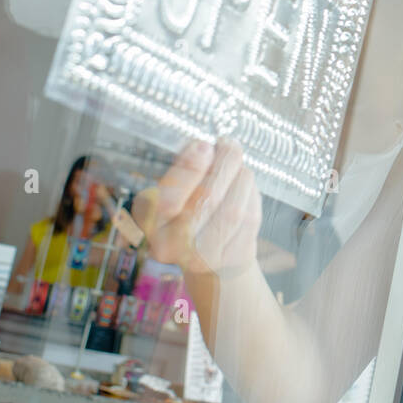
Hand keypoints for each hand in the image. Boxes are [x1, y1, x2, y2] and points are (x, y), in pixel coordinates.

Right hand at [130, 139, 261, 280]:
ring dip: (241, 178)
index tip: (204, 145)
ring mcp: (206, 258)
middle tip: (230, 144)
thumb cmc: (186, 213)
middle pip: (206, 202)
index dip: (189, 169)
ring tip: (238, 166)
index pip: (168, 200)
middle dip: (223, 166)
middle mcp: (174, 246)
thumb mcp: (170, 191)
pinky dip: (252, 195)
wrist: (207, 255)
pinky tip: (245, 187)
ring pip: (234, 209)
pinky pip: (250, 218)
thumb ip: (183, 170)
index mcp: (151, 225)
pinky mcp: (235, 257)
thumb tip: (204, 147)